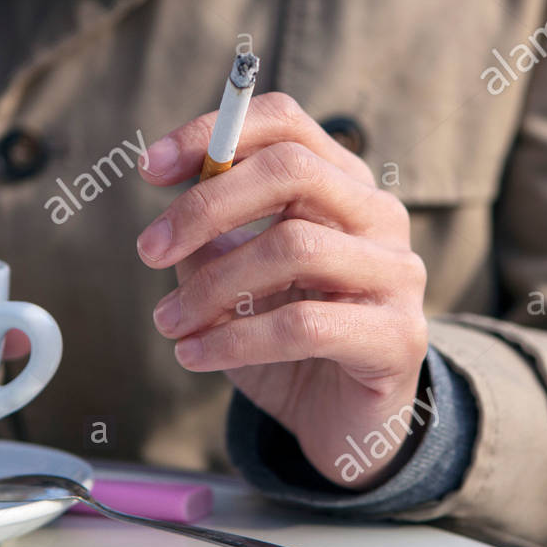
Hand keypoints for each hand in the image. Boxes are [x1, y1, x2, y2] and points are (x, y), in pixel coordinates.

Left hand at [137, 93, 430, 489]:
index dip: (213, 132)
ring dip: (212, 286)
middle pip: (293, 170)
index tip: (149, 168)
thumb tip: (169, 222)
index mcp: (341, 185)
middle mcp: (379, 216)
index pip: (285, 123)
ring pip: (295, 247)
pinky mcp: (398, 336)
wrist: (342, 423)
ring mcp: (397, 273)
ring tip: (167, 322)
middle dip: (207, 206)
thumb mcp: (236, 280)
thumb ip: (210, 241)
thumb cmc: (286, 341)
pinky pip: (304, 325)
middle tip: (148, 251)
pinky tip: (194, 355)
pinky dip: (235, 339)